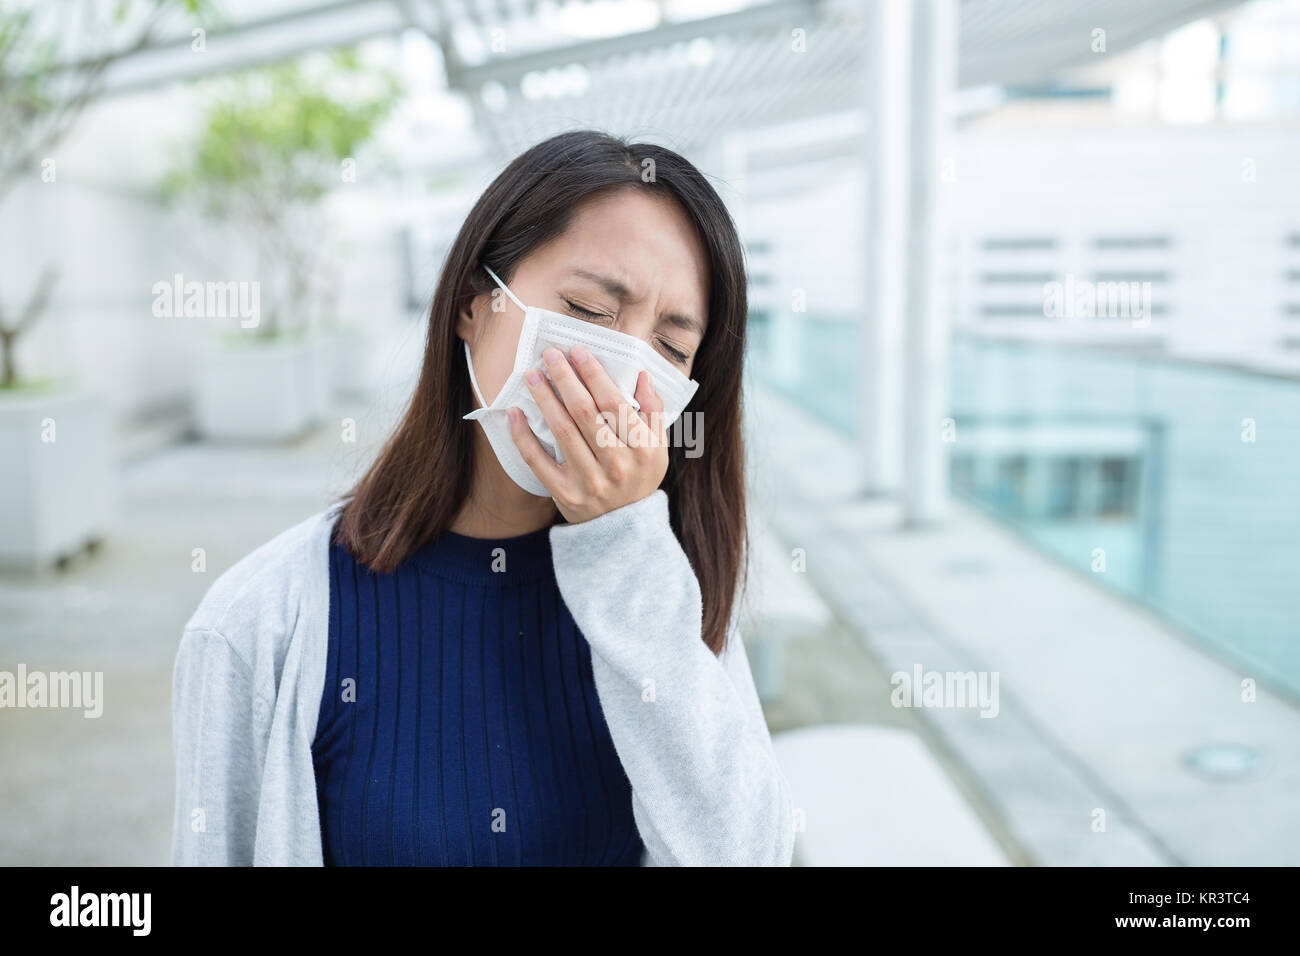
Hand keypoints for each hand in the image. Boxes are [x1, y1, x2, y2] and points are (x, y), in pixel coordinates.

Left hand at [508, 345, 668, 523]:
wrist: (625, 530)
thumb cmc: (640, 478)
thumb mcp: (658, 448)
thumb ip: (654, 411)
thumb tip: (641, 376)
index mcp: (642, 448)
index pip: (614, 403)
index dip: (594, 374)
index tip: (578, 352)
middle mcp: (616, 464)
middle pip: (585, 412)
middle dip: (565, 379)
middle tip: (551, 355)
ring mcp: (589, 480)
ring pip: (562, 431)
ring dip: (545, 399)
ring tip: (533, 375)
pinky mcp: (565, 494)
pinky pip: (538, 461)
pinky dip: (524, 436)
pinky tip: (516, 413)